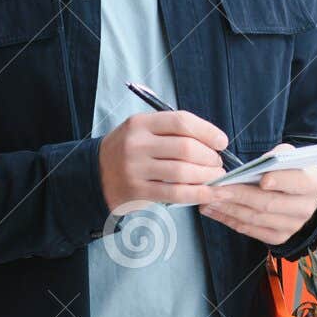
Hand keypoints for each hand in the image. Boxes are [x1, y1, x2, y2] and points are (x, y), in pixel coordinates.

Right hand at [99, 110, 226, 210]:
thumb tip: (212, 142)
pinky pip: (175, 194)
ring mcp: (135, 169)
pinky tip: (209, 193)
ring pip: (182, 173)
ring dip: (207, 176)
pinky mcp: (137, 191)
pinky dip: (198, 194)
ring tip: (216, 177)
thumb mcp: (143, 130)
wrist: (95, 175)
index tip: (222, 141)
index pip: (181, 122)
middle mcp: (136, 144)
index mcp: (141, 123)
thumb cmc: (129, 151)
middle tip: (218, 163)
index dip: (207, 131)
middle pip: (185, 149)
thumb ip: (172, 132)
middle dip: (209, 157)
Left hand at [200, 143, 316, 244]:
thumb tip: (259, 165)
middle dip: (239, 195)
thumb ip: (278, 156)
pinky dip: (230, 220)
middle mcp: (304, 209)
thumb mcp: (291, 156)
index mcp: (311, 184)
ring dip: (228, 210)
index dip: (280, 181)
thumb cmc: (291, 170)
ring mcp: (291, 226)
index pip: (297, 182)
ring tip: (208, 200)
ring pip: (255, 219)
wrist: (301, 195)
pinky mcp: (278, 237)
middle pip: (268, 203)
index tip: (263, 179)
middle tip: (215, 189)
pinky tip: (214, 211)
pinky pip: (250, 230)